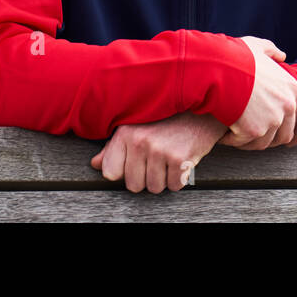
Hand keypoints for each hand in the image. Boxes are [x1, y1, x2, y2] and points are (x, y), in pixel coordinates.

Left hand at [90, 112, 227, 192]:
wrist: (201, 109)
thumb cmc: (167, 119)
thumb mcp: (137, 126)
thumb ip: (113, 147)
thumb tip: (95, 165)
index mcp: (125, 133)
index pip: (110, 173)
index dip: (124, 171)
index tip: (136, 161)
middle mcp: (140, 141)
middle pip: (133, 185)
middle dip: (146, 177)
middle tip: (158, 159)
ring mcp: (160, 150)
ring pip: (154, 188)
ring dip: (164, 178)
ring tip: (170, 158)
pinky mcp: (180, 158)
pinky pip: (174, 186)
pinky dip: (180, 178)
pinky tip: (182, 160)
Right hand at [220, 36, 296, 149]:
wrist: (218, 68)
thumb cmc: (235, 57)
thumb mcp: (257, 47)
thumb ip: (271, 51)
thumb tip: (281, 55)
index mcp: (292, 88)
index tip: (292, 140)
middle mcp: (287, 106)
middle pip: (286, 136)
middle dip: (271, 140)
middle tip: (255, 137)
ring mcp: (272, 120)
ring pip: (264, 143)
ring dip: (249, 140)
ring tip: (234, 131)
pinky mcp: (254, 130)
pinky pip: (244, 143)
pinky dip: (233, 140)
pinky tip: (223, 133)